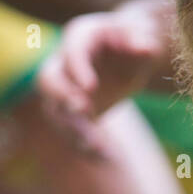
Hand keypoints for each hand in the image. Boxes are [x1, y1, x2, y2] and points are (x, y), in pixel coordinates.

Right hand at [38, 0, 170, 149]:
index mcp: (81, 36)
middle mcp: (64, 61)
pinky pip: (68, 129)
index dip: (78, 70)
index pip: (71, 51)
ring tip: (97, 147)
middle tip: (84, 111)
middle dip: (61, 96)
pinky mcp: (70, 110)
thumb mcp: (143, 37)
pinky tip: (103, 158)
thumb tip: (144, 48)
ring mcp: (64, 87)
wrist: (131, 54)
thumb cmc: (135, 40)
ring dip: (72, 130)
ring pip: (55, 110)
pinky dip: (83, 145)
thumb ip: (142, 41)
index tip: (91, 88)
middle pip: (47, 79)